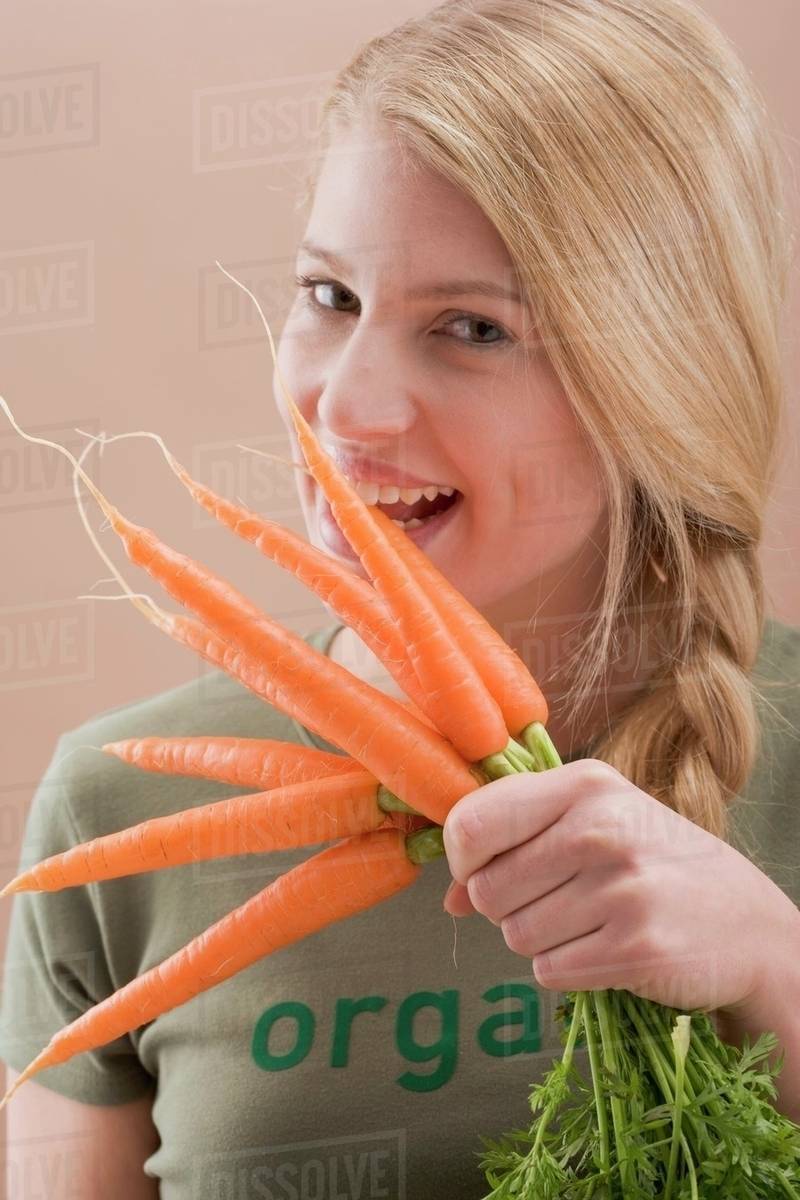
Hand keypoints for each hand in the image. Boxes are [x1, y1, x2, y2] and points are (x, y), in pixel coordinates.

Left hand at [441, 760, 798, 1012]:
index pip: (471, 821)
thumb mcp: (592, 825)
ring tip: (590, 922)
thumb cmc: (653, 864)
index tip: (482, 869)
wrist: (746, 923)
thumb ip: (516, 844)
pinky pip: (550, 971)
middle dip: (508, 906)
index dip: (462, 859)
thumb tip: (452, 896)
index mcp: (584, 784)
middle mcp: (600, 829)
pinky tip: (607, 948)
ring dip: (542, 941)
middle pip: (487, 891)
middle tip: (559, 900)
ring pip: (515, 936)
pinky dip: (569, 970)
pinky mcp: (636, 947)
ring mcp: (621, 889)